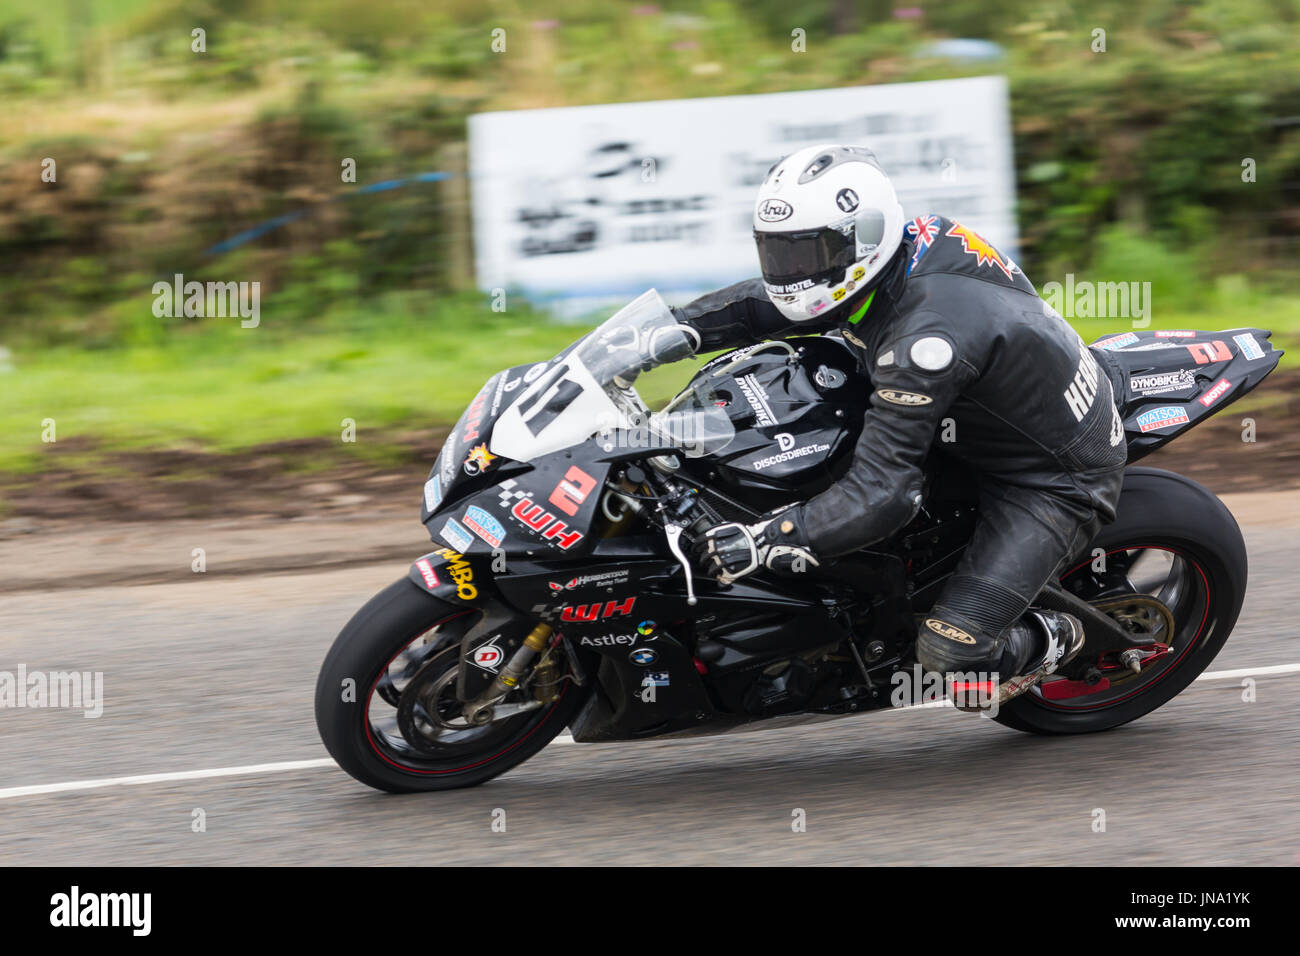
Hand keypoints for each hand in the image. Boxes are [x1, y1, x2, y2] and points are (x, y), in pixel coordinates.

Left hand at [692, 508, 819, 584]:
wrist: (763, 545)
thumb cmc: (751, 535)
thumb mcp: (732, 528)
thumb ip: (719, 532)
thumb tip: (708, 536)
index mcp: (716, 536)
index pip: (699, 541)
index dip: (695, 546)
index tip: (694, 548)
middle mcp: (717, 548)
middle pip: (703, 555)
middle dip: (702, 558)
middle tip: (703, 559)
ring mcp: (722, 560)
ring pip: (709, 567)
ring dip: (709, 569)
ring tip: (711, 569)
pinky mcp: (729, 571)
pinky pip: (718, 577)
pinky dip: (717, 577)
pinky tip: (718, 576)